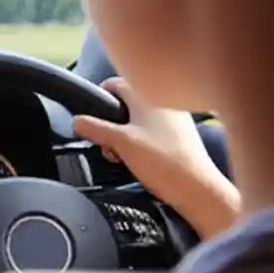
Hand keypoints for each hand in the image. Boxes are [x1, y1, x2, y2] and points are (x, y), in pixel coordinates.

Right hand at [73, 78, 239, 237]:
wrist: (197, 188)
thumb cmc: (163, 162)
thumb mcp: (120, 143)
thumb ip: (95, 129)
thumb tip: (76, 121)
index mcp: (148, 96)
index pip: (115, 83)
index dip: (99, 98)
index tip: (91, 115)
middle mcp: (162, 103)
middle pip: (125, 104)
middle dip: (111, 123)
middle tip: (108, 143)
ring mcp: (175, 119)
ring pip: (138, 119)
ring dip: (125, 135)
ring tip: (124, 155)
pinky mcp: (181, 136)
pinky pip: (153, 132)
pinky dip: (142, 142)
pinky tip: (142, 160)